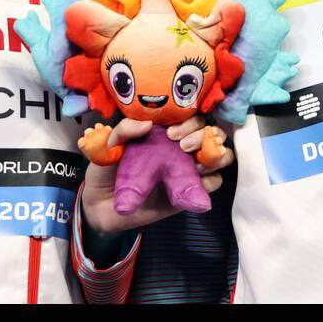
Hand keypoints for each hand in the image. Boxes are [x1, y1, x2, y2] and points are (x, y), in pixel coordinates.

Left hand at [81, 116, 233, 235]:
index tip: (170, 133)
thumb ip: (124, 130)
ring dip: (216, 155)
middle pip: (211, 131)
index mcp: (164, 130)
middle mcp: (181, 146)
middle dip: (203, 134)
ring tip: (196, 165)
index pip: (190, 115)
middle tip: (183, 147)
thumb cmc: (106, 169)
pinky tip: (196, 181)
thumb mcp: (109, 145)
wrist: (102, 206)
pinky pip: (215, 182)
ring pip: (221, 155)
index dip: (188, 120)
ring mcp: (188, 169)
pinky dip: (212, 179)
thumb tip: (148, 123)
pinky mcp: (191, 191)